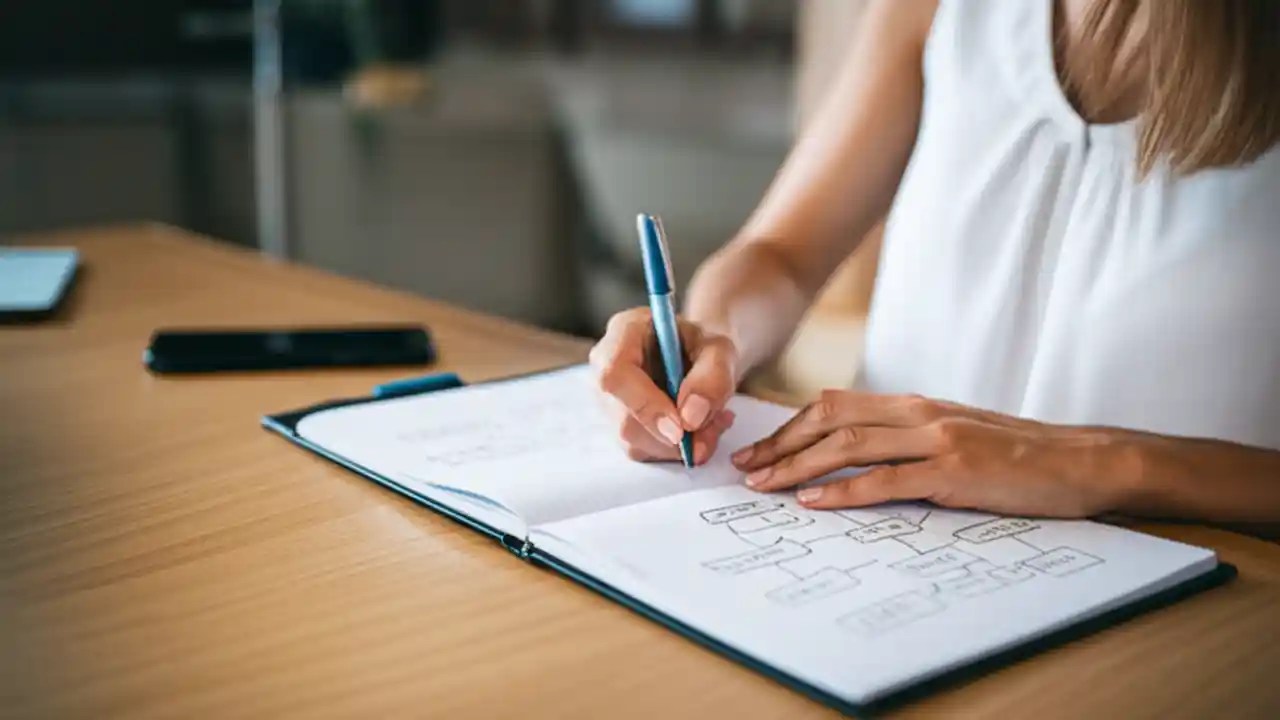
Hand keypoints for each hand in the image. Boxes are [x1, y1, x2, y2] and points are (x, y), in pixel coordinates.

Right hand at [590, 307, 738, 463]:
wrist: (697, 355)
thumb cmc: (703, 346)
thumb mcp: (720, 350)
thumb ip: (712, 377)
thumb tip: (691, 418)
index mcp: (624, 332)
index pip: (615, 374)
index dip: (646, 406)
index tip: (682, 429)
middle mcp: (604, 367)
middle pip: (624, 418)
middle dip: (674, 435)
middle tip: (717, 423)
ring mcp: (607, 400)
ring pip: (634, 441)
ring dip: (680, 445)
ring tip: (714, 420)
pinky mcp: (618, 425)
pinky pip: (643, 451)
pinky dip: (676, 449)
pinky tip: (699, 429)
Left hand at [731, 390, 1128, 516]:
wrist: (1080, 461)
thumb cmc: (1016, 454)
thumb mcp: (954, 434)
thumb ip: (908, 438)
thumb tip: (857, 457)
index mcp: (915, 405)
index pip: (835, 406)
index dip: (790, 427)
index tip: (759, 450)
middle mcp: (918, 414)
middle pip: (829, 420)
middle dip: (780, 445)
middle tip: (745, 469)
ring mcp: (936, 440)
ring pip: (849, 447)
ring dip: (798, 468)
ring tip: (764, 487)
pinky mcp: (953, 472)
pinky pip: (886, 481)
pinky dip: (844, 493)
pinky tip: (814, 505)